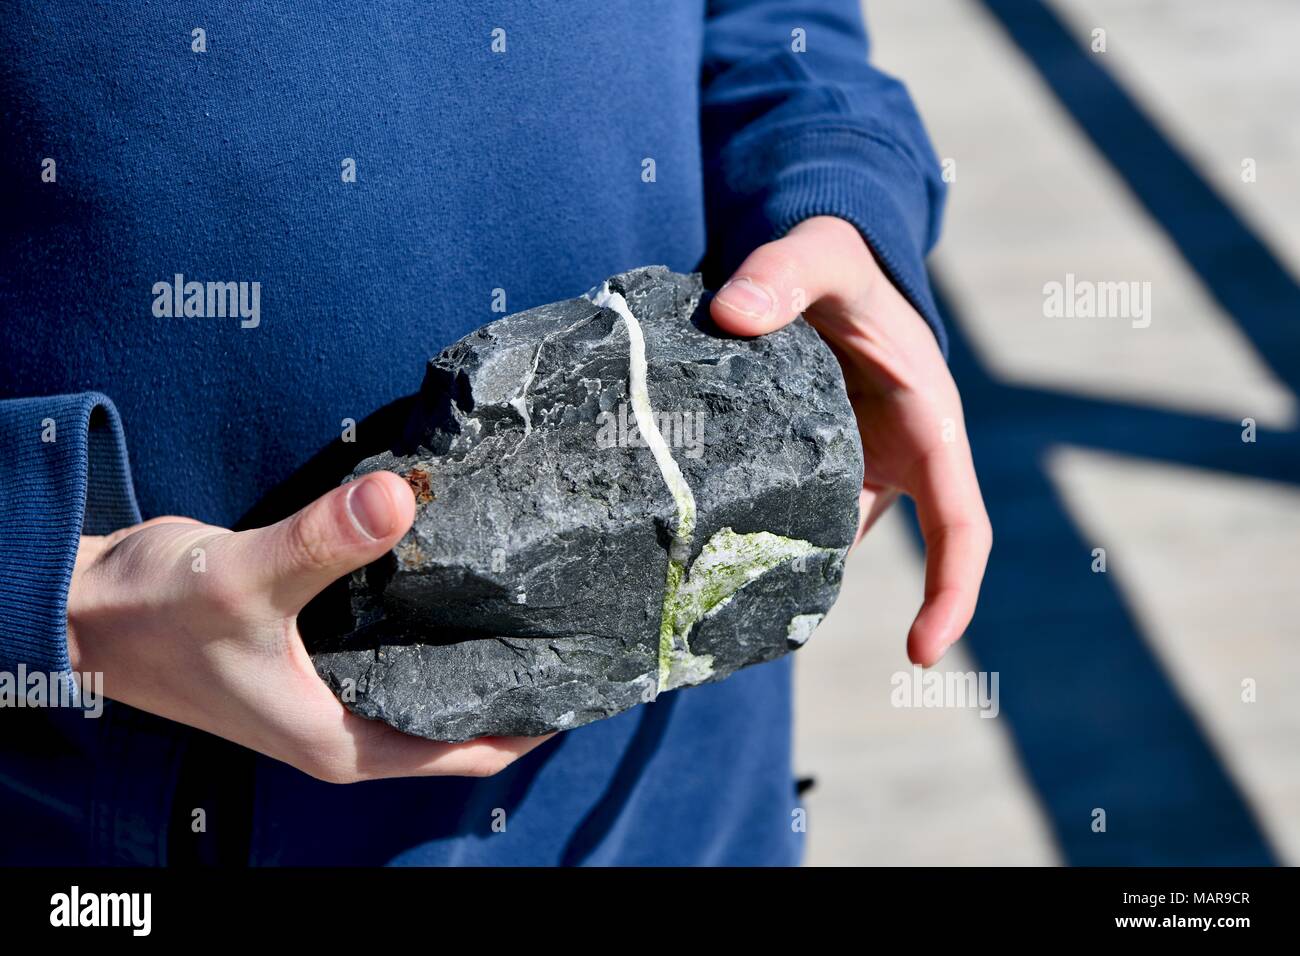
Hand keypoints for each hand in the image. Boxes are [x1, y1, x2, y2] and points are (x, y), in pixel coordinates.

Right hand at [66, 472, 551, 781]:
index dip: (534, 721)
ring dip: (477, 650)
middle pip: (462, 720)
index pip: (469, 752)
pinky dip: (433, 622)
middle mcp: (347, 726)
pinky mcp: (320, 654)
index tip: (589, 675)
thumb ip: (322, 541)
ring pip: (431, 682)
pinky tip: (463, 573)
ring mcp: (333, 692)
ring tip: (537, 595)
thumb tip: (400, 496)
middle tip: (575, 620)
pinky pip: (399, 648)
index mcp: (343, 740)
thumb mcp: (242, 579)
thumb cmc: (151, 616)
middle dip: (517, 682)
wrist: (83, 608)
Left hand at [711, 216, 990, 665]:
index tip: (921, 654)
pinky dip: (747, 525)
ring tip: (707, 589)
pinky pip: (783, 506)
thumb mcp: (821, 256)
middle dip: (824, 587)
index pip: (961, 526)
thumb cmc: (842, 260)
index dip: (951, 593)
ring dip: (774, 561)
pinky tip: (690, 539)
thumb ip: (783, 275)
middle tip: (754, 620)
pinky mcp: (809, 460)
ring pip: (818, 531)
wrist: (822, 261)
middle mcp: (896, 456)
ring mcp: (850, 463)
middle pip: (871, 540)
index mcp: (928, 425)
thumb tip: (731, 318)